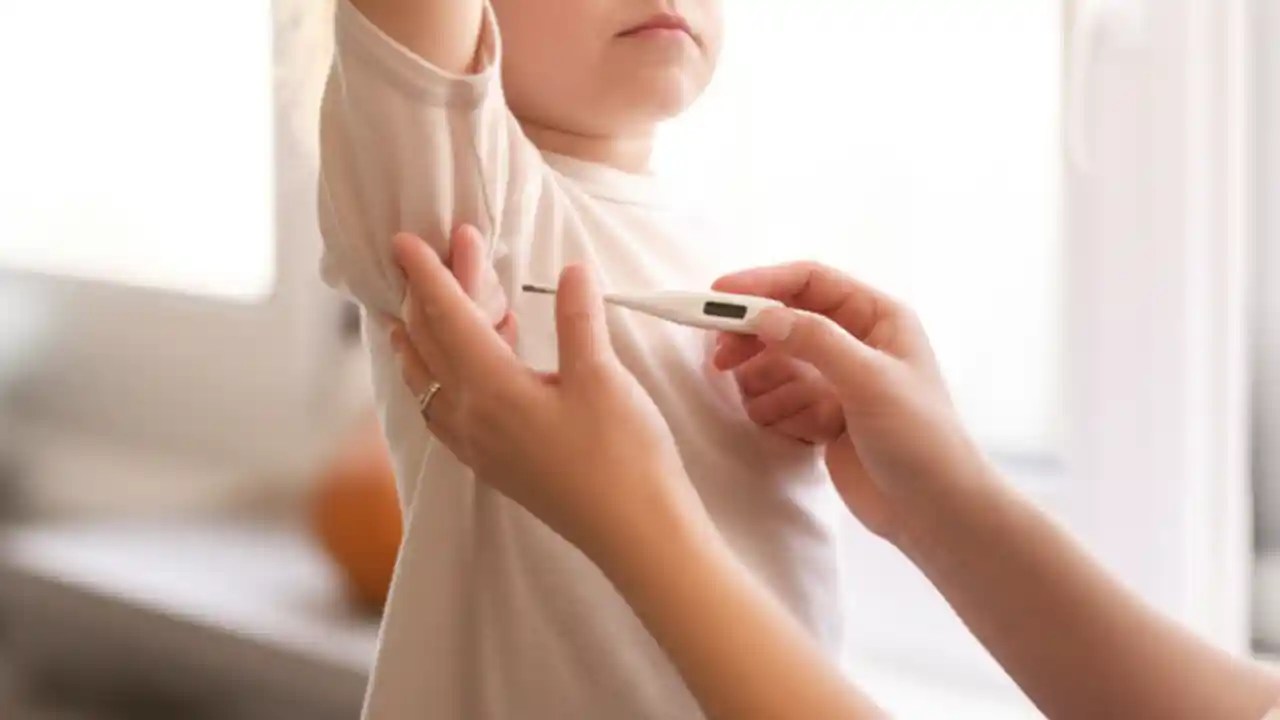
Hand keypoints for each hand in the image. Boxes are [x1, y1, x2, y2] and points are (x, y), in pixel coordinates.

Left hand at [387, 232, 705, 564]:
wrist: (636, 534)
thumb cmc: (623, 457)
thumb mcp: (602, 377)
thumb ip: (577, 319)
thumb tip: (571, 270)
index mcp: (491, 390)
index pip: (446, 317)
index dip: (428, 275)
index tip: (406, 240)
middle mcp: (470, 418)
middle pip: (430, 345)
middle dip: (430, 294)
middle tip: (442, 254)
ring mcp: (478, 445)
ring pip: (430, 380)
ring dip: (424, 338)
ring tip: (422, 310)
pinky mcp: (494, 462)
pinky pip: (446, 407)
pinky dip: (443, 374)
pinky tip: (465, 366)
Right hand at [713, 262, 986, 544]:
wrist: (934, 513)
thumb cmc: (919, 438)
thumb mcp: (869, 380)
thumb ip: (815, 341)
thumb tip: (762, 315)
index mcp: (878, 317)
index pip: (810, 282)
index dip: (762, 284)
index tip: (718, 295)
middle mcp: (856, 342)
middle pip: (785, 321)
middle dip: (753, 339)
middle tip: (720, 359)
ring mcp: (838, 381)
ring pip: (777, 364)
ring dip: (765, 383)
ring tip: (772, 409)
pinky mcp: (825, 417)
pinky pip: (781, 400)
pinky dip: (777, 413)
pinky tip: (798, 433)